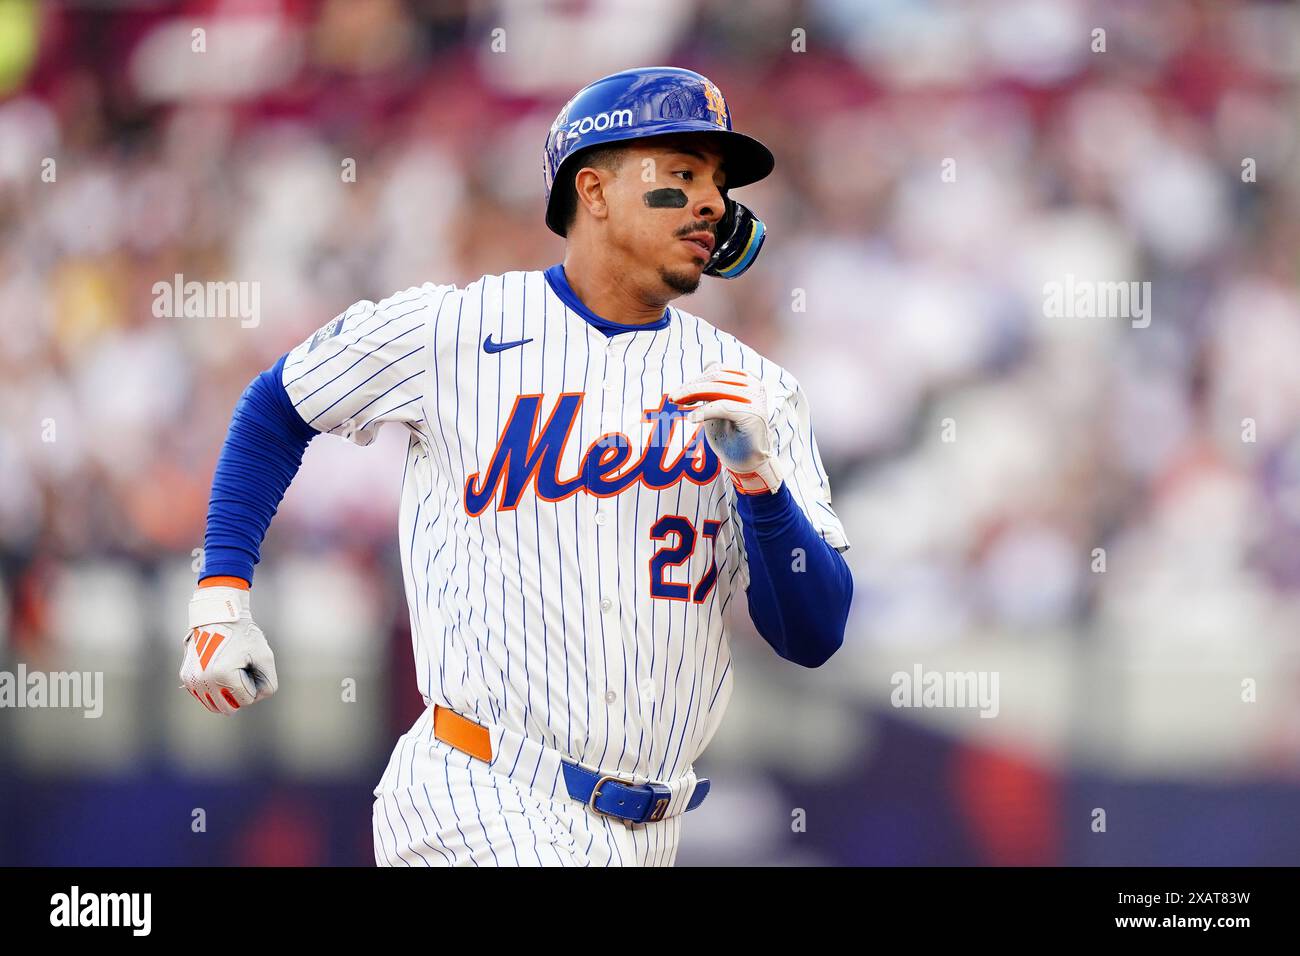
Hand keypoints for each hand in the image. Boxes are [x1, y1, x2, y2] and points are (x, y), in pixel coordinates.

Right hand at [179, 582, 277, 714]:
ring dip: (227, 693)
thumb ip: (268, 684)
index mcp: (223, 675)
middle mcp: (203, 681)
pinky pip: (204, 697)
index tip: (250, 663)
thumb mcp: (265, 657)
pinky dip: (215, 689)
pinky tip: (219, 670)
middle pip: (230, 708)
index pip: (248, 700)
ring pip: (216, 706)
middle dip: (240, 691)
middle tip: (241, 669)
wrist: (218, 615)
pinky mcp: (186, 678)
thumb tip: (254, 700)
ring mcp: (192, 681)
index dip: (254, 682)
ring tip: (229, 669)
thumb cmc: (244, 635)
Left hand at [669, 362, 782, 494]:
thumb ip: (715, 388)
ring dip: (693, 393)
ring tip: (677, 403)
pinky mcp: (754, 414)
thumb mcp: (719, 406)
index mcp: (747, 380)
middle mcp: (754, 386)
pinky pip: (723, 406)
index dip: (696, 379)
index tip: (679, 394)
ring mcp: (756, 400)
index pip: (717, 370)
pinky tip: (692, 418)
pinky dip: (704, 411)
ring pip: (717, 388)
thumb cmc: (731, 434)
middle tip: (673, 398)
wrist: (747, 462)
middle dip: (691, 386)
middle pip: (716, 377)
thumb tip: (709, 363)